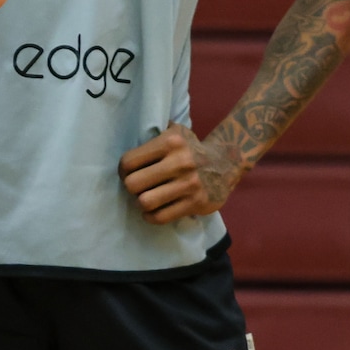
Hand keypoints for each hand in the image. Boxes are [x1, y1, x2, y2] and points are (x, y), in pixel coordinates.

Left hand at [118, 123, 244, 225]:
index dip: (123, 170)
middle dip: (131, 188)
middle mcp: (180, 162)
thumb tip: (128, 140)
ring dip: (141, 203)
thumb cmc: (191, 148)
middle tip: (137, 187)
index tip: (128, 173)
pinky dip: (151, 216)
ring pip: (146, 202)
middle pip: (133, 184)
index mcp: (170, 142)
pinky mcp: (196, 203)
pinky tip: (153, 210)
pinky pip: (161, 217)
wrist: (227, 162)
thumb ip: (154, 134)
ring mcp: (189, 185)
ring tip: (145, 198)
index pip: (129, 161)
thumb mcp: (175, 132)